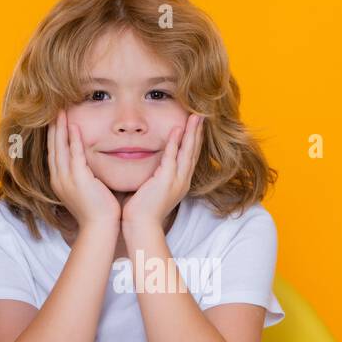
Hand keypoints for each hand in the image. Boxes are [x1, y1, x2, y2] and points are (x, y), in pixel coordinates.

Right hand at [47, 109, 120, 231]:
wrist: (100, 227)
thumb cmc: (98, 211)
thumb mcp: (86, 190)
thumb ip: (84, 175)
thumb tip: (88, 164)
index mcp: (59, 181)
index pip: (53, 153)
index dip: (53, 136)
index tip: (54, 121)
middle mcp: (58, 179)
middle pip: (52, 147)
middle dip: (53, 128)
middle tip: (53, 110)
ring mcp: (66, 179)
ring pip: (59, 147)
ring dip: (60, 128)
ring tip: (60, 112)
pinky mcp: (78, 179)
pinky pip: (74, 154)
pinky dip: (73, 139)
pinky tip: (74, 126)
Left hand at [121, 113, 204, 235]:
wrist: (140, 226)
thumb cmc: (142, 210)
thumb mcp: (152, 190)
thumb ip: (155, 176)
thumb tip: (150, 167)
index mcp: (180, 183)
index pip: (190, 157)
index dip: (194, 141)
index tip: (196, 126)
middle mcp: (182, 181)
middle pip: (194, 152)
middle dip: (198, 133)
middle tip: (201, 116)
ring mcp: (176, 181)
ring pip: (188, 152)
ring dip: (192, 133)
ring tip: (196, 117)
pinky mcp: (166, 181)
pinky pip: (172, 158)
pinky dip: (175, 143)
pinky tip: (177, 130)